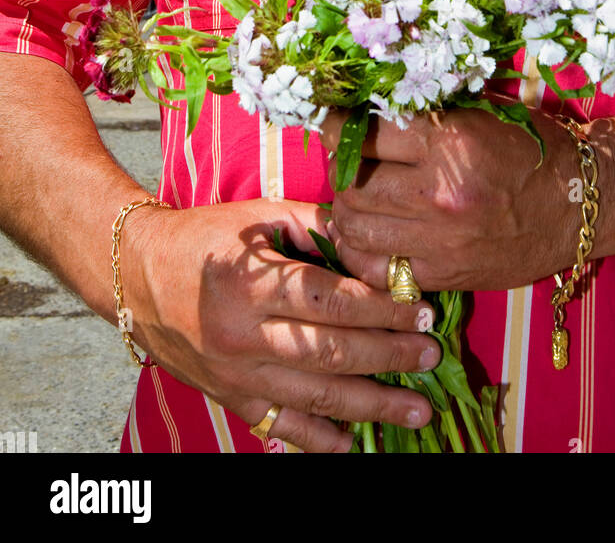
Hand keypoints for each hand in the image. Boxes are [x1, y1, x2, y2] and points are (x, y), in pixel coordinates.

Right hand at [121, 198, 439, 452]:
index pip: (331, 300)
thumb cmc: (205, 237)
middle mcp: (243, 334)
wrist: (138, 275)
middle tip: (431, 356)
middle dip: (389, 357)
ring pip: (314, 397)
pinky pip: (280, 426)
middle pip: (330, 352)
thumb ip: (319, 226)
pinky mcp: (230, 397)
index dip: (382, 308)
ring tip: (416, 410)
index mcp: (252, 281)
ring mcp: (235, 373)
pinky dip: (318, 440)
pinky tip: (354, 443)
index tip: (422, 310)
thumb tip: (378, 243)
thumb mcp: (260, 217)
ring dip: (371, 405)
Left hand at [321, 107, 579, 292]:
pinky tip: (367, 234)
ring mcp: (440, 240)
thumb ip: (427, 110)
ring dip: (346, 209)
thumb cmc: (532, 149)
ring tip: (355, 196)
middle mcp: (441, 192)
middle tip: (346, 160)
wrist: (579, 205)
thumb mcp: (482, 112)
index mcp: (451, 141)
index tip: (332, 121)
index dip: (337, 125)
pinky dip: (360, 251)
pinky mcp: (444, 274)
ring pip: (356, 226)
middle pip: (353, 182)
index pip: (365, 132)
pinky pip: (376, 268)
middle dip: (341, 168)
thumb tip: (363, 102)